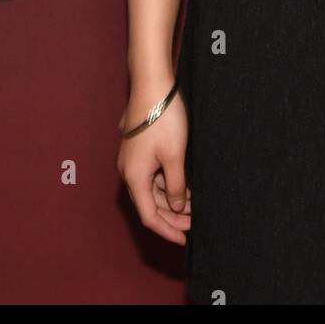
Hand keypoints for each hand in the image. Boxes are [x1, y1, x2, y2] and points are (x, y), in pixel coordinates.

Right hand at [117, 78, 190, 244]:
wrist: (152, 84)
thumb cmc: (163, 119)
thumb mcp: (174, 156)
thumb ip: (175, 185)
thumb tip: (176, 206)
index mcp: (134, 177)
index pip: (150, 216)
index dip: (168, 230)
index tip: (185, 239)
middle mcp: (129, 171)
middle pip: (150, 204)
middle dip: (172, 216)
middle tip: (195, 223)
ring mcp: (133, 159)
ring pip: (152, 189)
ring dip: (171, 200)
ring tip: (195, 206)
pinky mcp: (140, 148)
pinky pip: (153, 174)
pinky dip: (168, 183)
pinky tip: (185, 185)